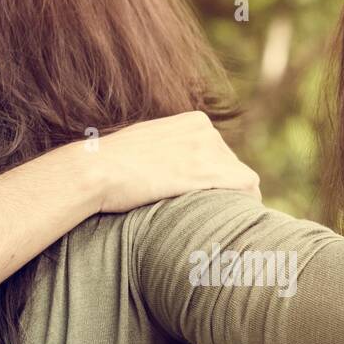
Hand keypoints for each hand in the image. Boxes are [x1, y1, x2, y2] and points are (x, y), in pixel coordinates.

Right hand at [76, 112, 260, 212]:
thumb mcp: (147, 145)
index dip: (217, 178)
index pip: (221, 153)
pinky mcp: (206, 171)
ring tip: (221, 222)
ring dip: (234, 200)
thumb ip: (170, 152)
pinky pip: (246, 186)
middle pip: (232, 166)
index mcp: (194, 121)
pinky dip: (246, 203)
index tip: (208, 198)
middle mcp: (206, 131)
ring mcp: (207, 150)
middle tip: (214, 216)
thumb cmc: (112, 164)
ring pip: (242, 178)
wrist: (97, 169)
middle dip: (226, 190)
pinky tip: (235, 221)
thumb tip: (176, 171)